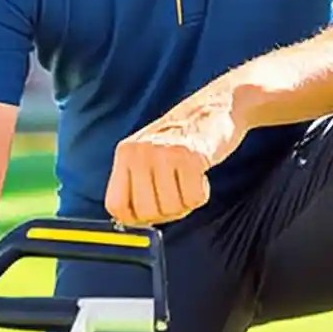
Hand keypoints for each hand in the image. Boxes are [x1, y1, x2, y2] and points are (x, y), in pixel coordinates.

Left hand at [105, 93, 247, 225]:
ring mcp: (164, 153)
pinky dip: (201, 194)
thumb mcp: (148, 156)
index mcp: (125, 153)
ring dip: (185, 203)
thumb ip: (136, 186)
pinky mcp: (190, 156)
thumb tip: (131, 225)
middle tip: (177, 193)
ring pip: (171, 209)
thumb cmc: (181, 141)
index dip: (136, 218)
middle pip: (146, 212)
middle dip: (166, 213)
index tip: (152, 212)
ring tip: (189, 179)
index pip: (116, 206)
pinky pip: (194, 199)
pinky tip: (201, 174)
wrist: (216, 106)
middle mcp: (139, 152)